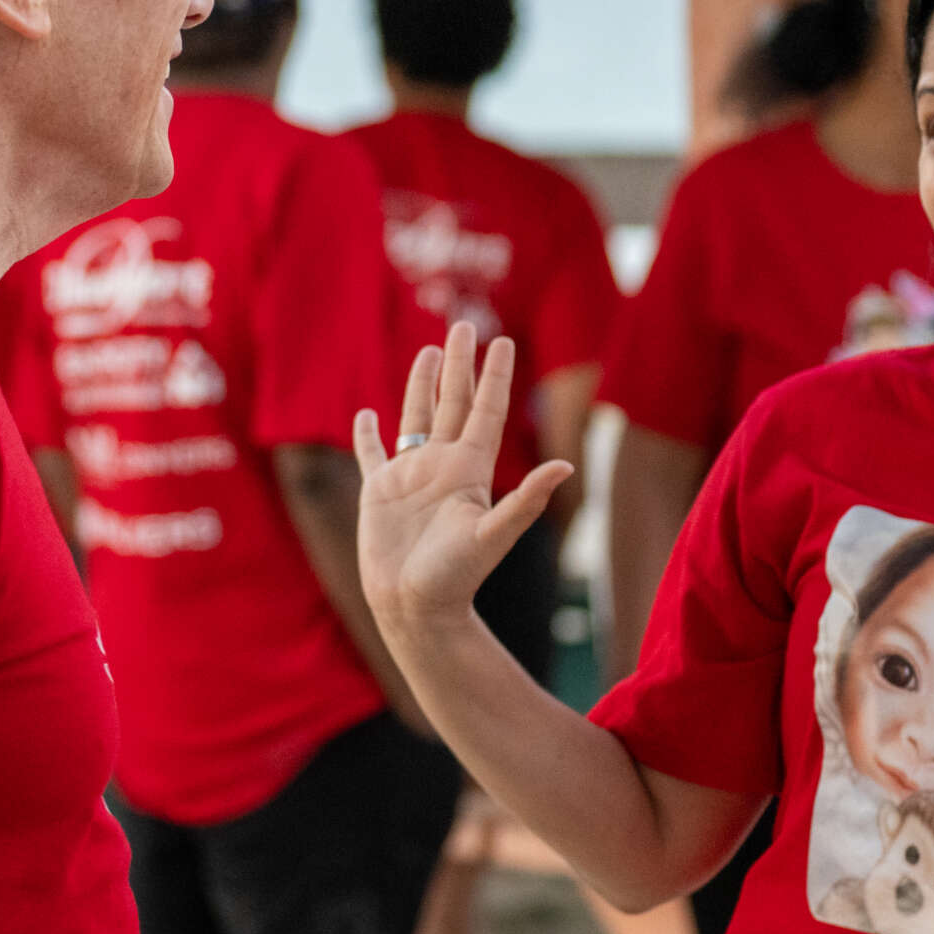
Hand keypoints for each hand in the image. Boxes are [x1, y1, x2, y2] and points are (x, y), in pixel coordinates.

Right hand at [355, 326, 574, 633]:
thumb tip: (566, 466)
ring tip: (429, 350)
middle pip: (453, 403)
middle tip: (463, 325)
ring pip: (417, 417)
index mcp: (470, 469)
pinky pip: (373, 454)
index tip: (501, 341)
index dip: (494, 377)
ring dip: (422, 384)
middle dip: (459, 365)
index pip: (484, 411)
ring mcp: (410, 477)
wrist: (415, 608)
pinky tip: (367, 414)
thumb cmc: (456, 577)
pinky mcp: (379, 492)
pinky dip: (368, 433)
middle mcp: (442, 465)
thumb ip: (526, 501)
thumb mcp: (493, 536)